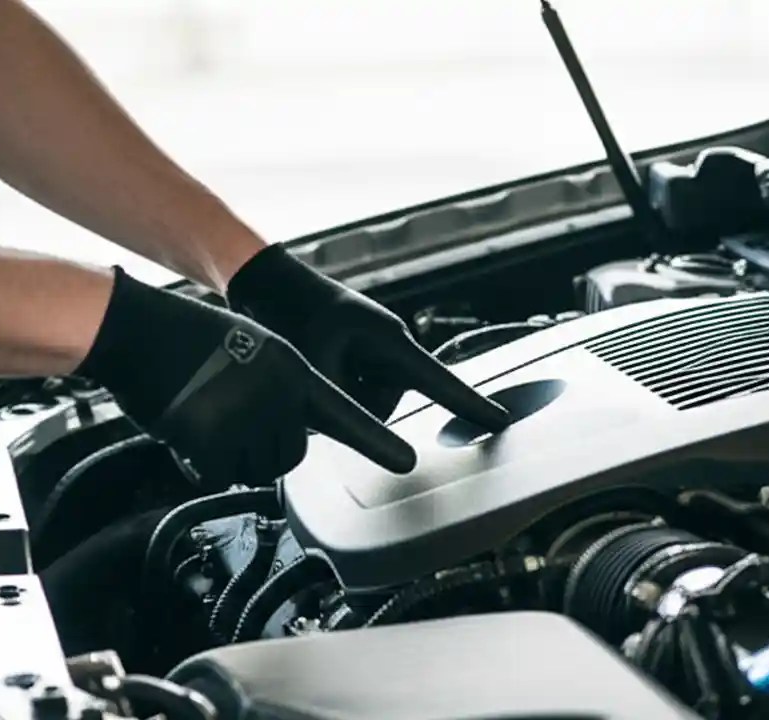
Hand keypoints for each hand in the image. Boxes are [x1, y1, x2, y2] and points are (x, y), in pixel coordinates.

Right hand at [74, 268, 414, 488]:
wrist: (137, 329)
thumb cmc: (186, 342)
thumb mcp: (249, 352)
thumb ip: (278, 391)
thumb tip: (283, 439)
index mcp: (291, 368)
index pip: (342, 412)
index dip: (375, 440)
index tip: (407, 462)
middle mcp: (277, 394)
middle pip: (290, 456)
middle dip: (265, 451)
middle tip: (230, 423)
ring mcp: (246, 418)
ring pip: (255, 470)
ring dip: (231, 457)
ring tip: (205, 417)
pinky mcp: (213, 442)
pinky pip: (218, 477)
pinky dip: (199, 465)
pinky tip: (184, 432)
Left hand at [226, 244, 509, 429]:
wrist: (266, 281)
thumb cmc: (291, 312)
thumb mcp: (314, 362)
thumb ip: (341, 403)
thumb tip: (353, 426)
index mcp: (389, 341)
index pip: (440, 382)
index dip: (471, 406)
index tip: (502, 421)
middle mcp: (388, 345)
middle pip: (387, 403)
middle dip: (354, 403)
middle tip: (318, 369)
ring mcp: (373, 349)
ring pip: (368, 400)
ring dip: (340, 394)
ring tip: (312, 362)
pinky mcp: (357, 352)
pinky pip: (355, 387)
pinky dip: (334, 384)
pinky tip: (314, 364)